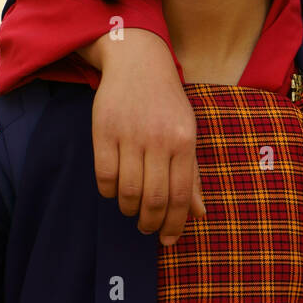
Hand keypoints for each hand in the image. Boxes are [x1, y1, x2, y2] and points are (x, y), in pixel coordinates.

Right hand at [89, 29, 204, 244]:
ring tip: (131, 209)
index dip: (174, 224)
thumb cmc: (167, 102)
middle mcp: (158, 139)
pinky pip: (104, 176)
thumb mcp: (187, 132)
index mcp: (184, 140)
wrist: (138, 62)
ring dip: (129, 209)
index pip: (181, 194)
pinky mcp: (103, 131)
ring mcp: (129, 135)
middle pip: (154, 198)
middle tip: (147, 228)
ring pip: (128, 191)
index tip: (168, 240)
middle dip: (150, 222)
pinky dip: (109, 192)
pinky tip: (115, 190)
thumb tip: (199, 213)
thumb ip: (192, 173)